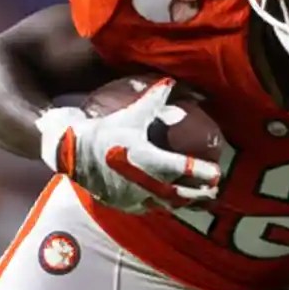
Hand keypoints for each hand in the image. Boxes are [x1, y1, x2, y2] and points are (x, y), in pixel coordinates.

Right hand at [37, 78, 218, 211]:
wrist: (71, 153)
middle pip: (180, 194)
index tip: (217, 173)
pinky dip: (164, 206)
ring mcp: (133, 197)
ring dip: (185, 203)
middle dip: (200, 193)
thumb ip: (154, 99)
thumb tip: (172, 80)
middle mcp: (143, 182)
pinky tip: (172, 202)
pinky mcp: (125, 205)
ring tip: (200, 200)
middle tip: (215, 190)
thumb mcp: (130, 114)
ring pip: (167, 205)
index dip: (202, 172)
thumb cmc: (105, 131)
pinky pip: (150, 208)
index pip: (182, 168)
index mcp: (147, 158)